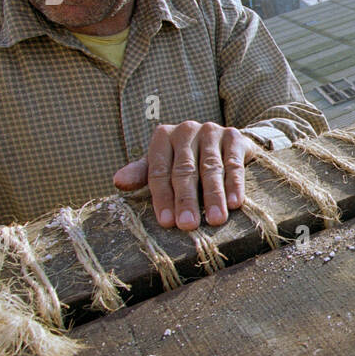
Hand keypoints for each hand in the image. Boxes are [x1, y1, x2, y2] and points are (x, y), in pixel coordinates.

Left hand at [113, 122, 256, 229]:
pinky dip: (235, 184)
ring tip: (215, 220)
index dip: (162, 197)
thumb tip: (118, 182)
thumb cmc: (187, 160)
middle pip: (184, 170)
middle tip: (188, 225)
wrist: (224, 142)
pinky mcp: (233, 136)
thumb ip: (142, 174)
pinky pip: (233, 163)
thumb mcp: (162, 165)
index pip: (159, 170)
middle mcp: (186, 130)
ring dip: (213, 196)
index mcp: (163, 137)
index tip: (167, 222)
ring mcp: (211, 131)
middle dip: (186, 200)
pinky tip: (235, 202)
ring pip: (210, 168)